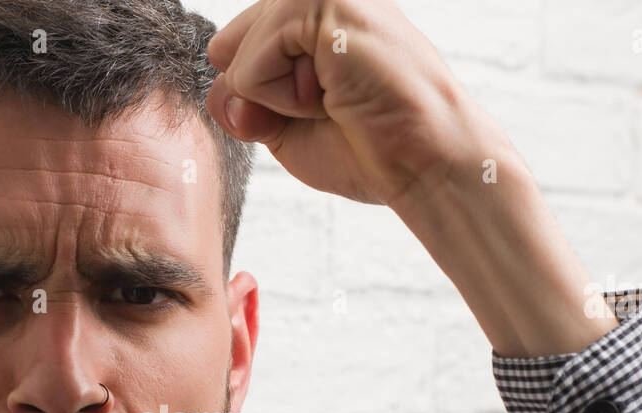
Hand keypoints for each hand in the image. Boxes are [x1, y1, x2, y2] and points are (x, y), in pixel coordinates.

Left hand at [206, 0, 615, 357]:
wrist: (424, 166)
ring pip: (239, 55)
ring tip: (336, 101)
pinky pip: (252, 64)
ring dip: (277, 100)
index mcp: (315, 19)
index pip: (235, 46)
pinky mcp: (328, 4)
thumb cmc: (370, 150)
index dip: (258, 96)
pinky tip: (335, 96)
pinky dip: (283, 99)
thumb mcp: (284, 127)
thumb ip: (242, 101)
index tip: (321, 109)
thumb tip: (216, 81)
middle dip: (263, 96)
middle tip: (331, 107)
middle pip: (229, 47)